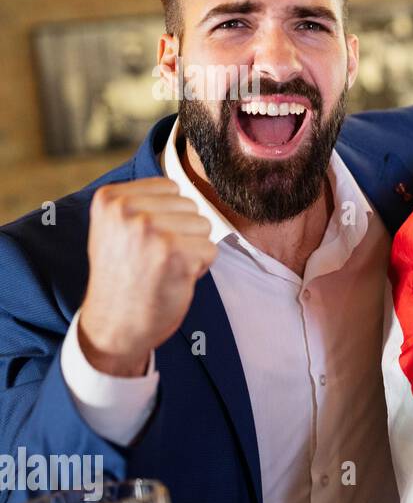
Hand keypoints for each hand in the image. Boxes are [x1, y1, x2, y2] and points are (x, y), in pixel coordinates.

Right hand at [79, 178, 216, 376]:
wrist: (114, 324)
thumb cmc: (124, 274)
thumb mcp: (117, 227)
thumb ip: (143, 201)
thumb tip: (188, 179)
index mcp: (110, 197)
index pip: (171, 189)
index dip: (167, 218)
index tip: (142, 242)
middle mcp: (127, 210)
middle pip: (191, 206)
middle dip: (182, 234)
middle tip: (153, 259)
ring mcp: (150, 230)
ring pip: (203, 226)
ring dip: (192, 250)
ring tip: (162, 268)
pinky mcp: (174, 253)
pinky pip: (211, 250)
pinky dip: (199, 268)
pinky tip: (172, 280)